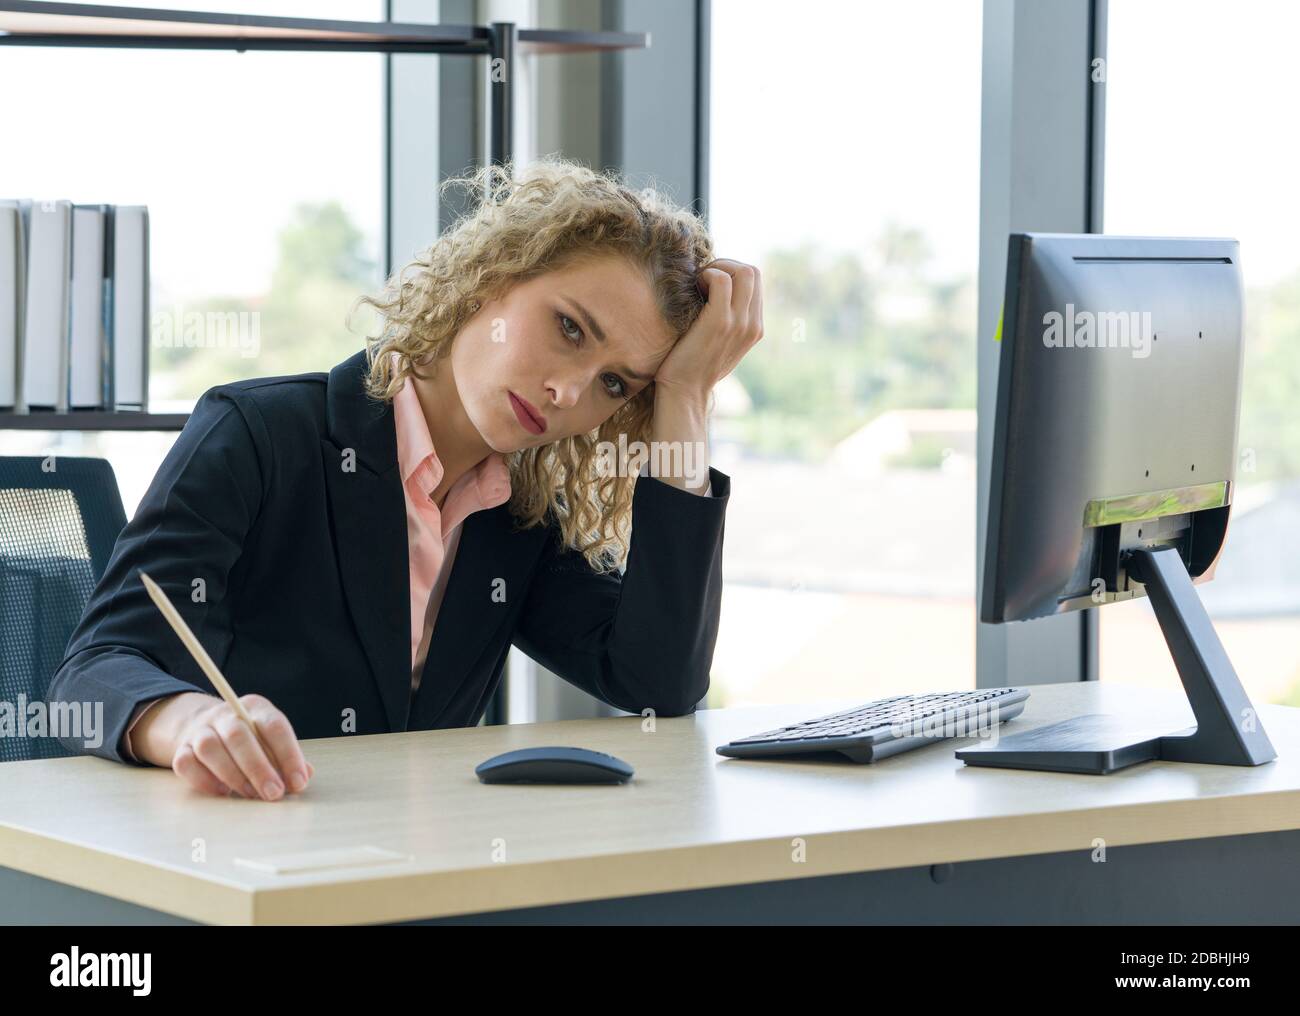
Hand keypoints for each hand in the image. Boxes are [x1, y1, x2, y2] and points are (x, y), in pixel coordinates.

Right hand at [134, 691, 313, 800]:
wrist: (204, 728)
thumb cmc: (249, 740)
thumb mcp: (271, 741)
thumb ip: (287, 758)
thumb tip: (302, 777)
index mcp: (255, 708)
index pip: (274, 726)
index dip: (289, 755)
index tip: (298, 782)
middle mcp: (225, 715)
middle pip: (239, 736)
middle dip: (259, 769)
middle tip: (274, 794)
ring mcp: (200, 731)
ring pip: (210, 749)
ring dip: (234, 776)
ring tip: (251, 795)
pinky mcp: (181, 749)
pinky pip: (186, 764)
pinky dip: (206, 781)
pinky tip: (224, 792)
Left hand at [653, 258, 763, 402]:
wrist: (684, 391)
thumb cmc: (693, 365)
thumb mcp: (720, 343)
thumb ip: (728, 322)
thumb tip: (717, 294)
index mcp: (755, 328)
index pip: (755, 281)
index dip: (732, 272)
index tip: (709, 283)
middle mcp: (752, 325)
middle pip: (753, 272)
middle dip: (727, 265)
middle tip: (703, 280)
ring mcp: (738, 323)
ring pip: (744, 272)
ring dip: (718, 268)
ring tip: (699, 284)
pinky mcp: (719, 322)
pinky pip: (721, 280)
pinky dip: (707, 276)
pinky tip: (694, 290)